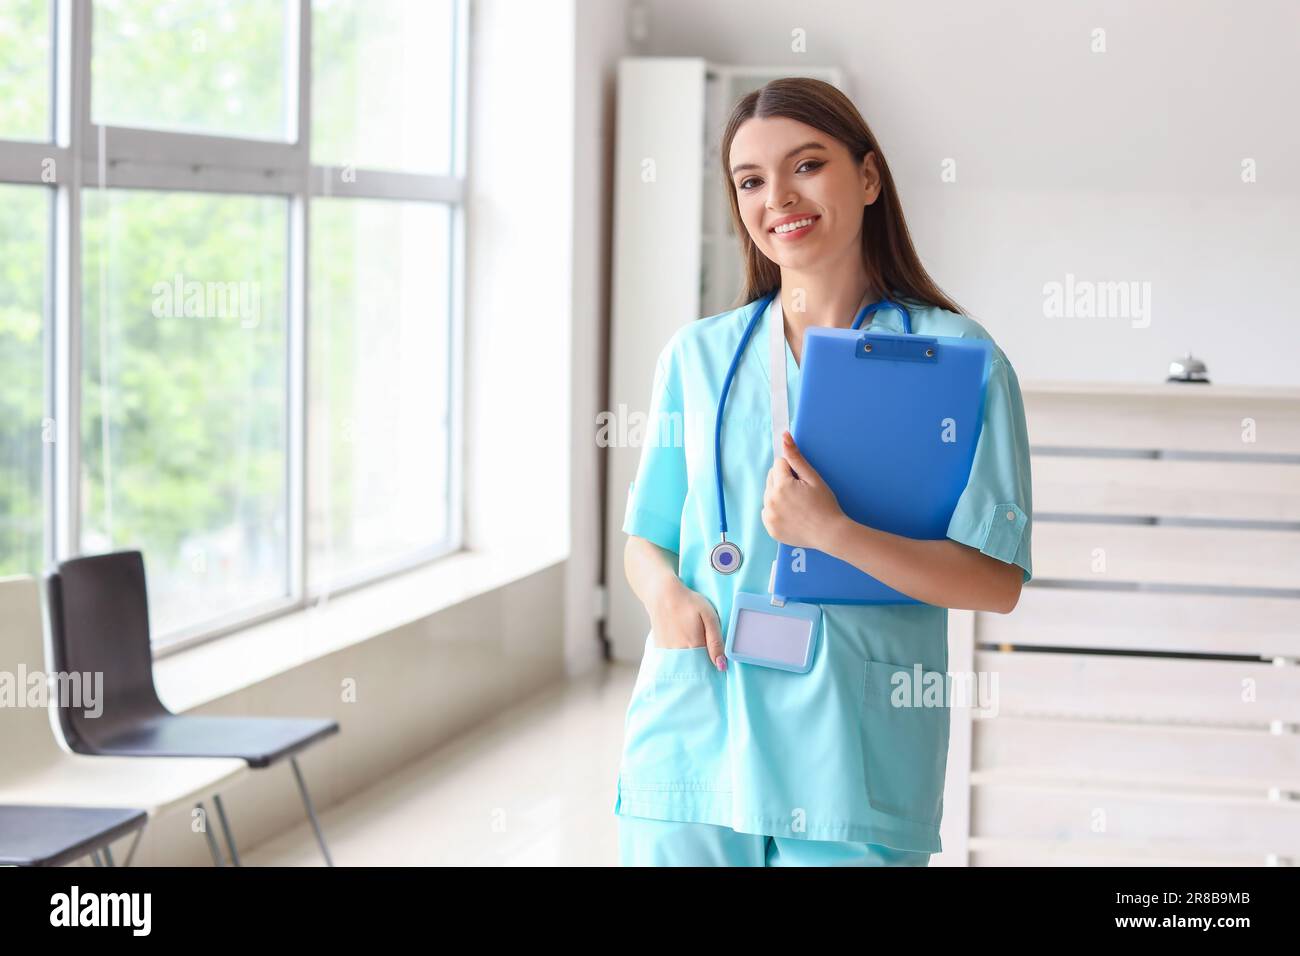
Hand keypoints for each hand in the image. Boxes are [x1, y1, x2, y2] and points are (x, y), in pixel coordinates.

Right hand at [648, 578, 726, 669]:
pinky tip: (682, 649)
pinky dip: (679, 661)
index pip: (707, 667)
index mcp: (695, 645)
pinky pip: (672, 661)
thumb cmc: (688, 602)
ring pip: (683, 666)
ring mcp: (668, 651)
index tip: (717, 667)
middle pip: (694, 669)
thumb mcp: (709, 617)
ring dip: (690, 666)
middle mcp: (680, 652)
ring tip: (694, 652)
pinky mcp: (660, 648)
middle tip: (706, 660)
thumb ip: (715, 641)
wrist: (662, 594)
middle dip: (701, 669)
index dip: (713, 669)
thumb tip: (721, 665)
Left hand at [762, 430, 845, 550]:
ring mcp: (769, 516)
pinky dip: (777, 510)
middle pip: (771, 479)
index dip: (792, 470)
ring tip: (798, 504)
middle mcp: (770, 501)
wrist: (829, 533)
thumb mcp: (813, 478)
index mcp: (780, 486)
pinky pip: (768, 511)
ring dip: (779, 495)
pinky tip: (792, 514)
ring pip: (769, 494)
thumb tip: (784, 436)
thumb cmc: (824, 504)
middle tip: (801, 493)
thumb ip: (796, 457)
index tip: (802, 481)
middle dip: (783, 480)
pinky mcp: (770, 528)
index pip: (778, 465)